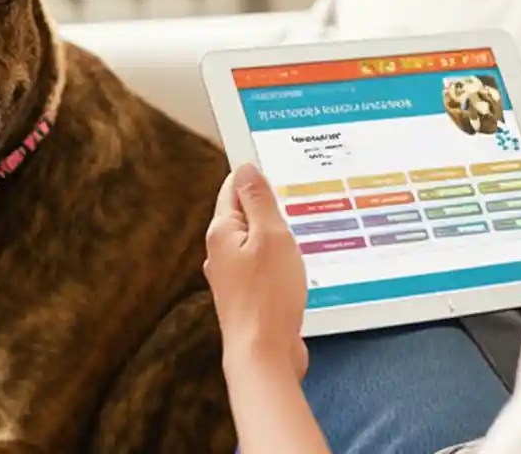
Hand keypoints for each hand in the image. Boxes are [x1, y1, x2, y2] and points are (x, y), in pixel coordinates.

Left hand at [205, 164, 308, 380]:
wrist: (263, 355)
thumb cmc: (268, 297)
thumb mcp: (271, 236)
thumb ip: (259, 200)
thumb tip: (247, 168)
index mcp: (222, 231)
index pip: (234, 186)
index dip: (257, 174)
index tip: (278, 165)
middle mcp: (221, 253)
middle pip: (244, 214)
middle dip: (270, 206)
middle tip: (296, 199)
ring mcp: (233, 277)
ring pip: (256, 243)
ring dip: (277, 236)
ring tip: (299, 233)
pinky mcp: (247, 298)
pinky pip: (263, 267)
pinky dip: (279, 261)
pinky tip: (296, 267)